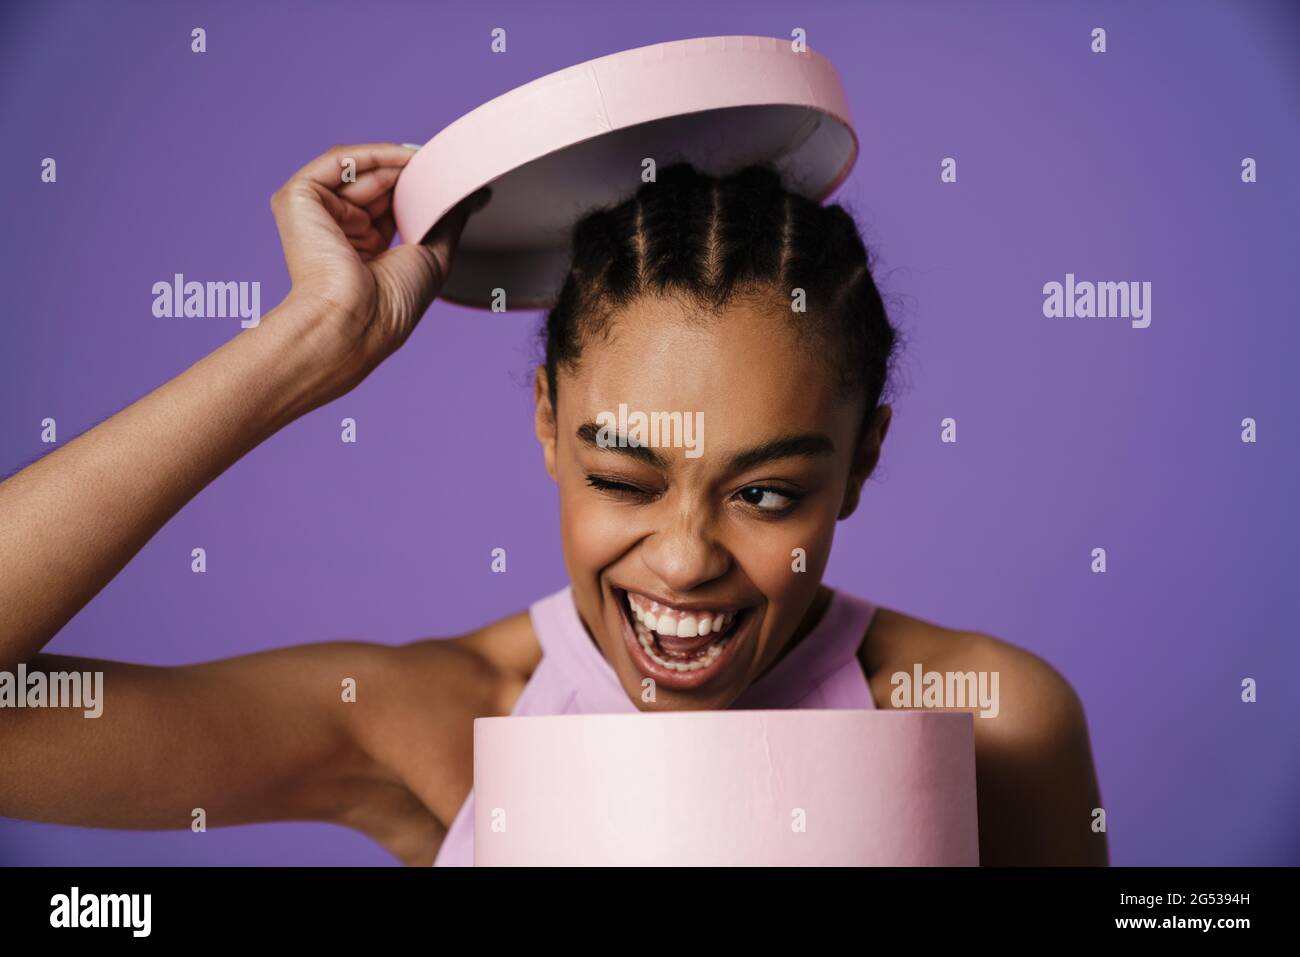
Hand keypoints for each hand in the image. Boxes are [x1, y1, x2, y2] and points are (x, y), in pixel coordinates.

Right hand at [268, 142, 487, 397]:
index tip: (447, 177)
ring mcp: (313, 212)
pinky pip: (340, 162)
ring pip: (358, 170)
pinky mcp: (298, 197)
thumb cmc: (390, 305)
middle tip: (443, 166)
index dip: (416, 187)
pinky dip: (374, 155)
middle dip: (408, 173)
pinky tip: (406, 159)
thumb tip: (472, 196)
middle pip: (373, 182)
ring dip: (395, 164)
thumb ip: (447, 220)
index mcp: (358, 247)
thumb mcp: (432, 255)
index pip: (386, 203)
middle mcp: (333, 228)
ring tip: (427, 165)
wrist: (356, 321)